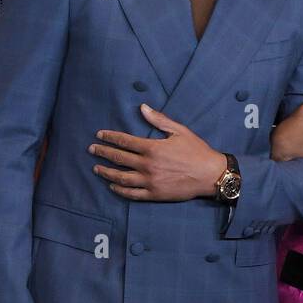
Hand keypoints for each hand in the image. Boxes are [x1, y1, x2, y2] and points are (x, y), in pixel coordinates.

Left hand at [88, 104, 225, 200]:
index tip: (99, 135)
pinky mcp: (154, 195)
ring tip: (97, 168)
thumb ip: (158, 120)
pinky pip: (132, 194)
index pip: (124, 141)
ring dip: (106, 172)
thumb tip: (142, 108)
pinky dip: (120, 190)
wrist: (211, 175)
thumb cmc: (197, 151)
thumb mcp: (179, 131)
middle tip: (92, 150)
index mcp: (152, 148)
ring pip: (121, 178)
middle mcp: (148, 165)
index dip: (110, 137)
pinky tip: (112, 186)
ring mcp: (150, 182)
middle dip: (103, 153)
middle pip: (119, 159)